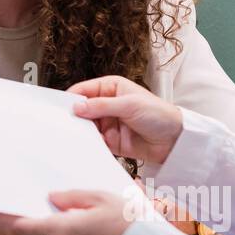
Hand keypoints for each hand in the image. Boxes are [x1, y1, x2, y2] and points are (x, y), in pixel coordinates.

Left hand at [9, 189, 145, 234]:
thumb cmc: (128, 223)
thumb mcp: (100, 198)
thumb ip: (71, 197)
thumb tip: (53, 198)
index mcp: (60, 230)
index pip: (23, 227)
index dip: (15, 218)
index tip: (13, 209)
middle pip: (45, 233)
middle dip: (55, 220)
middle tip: (74, 207)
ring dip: (70, 232)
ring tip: (93, 219)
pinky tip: (98, 233)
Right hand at [68, 76, 183, 164]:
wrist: (175, 141)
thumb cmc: (159, 114)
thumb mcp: (129, 105)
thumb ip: (101, 106)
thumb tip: (77, 107)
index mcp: (111, 88)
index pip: (84, 90)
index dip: (71, 98)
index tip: (59, 107)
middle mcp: (107, 104)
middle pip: (82, 109)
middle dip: (73, 117)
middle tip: (61, 124)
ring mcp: (108, 123)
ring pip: (86, 127)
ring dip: (80, 132)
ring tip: (71, 137)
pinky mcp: (111, 141)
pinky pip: (95, 143)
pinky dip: (89, 145)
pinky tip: (83, 147)